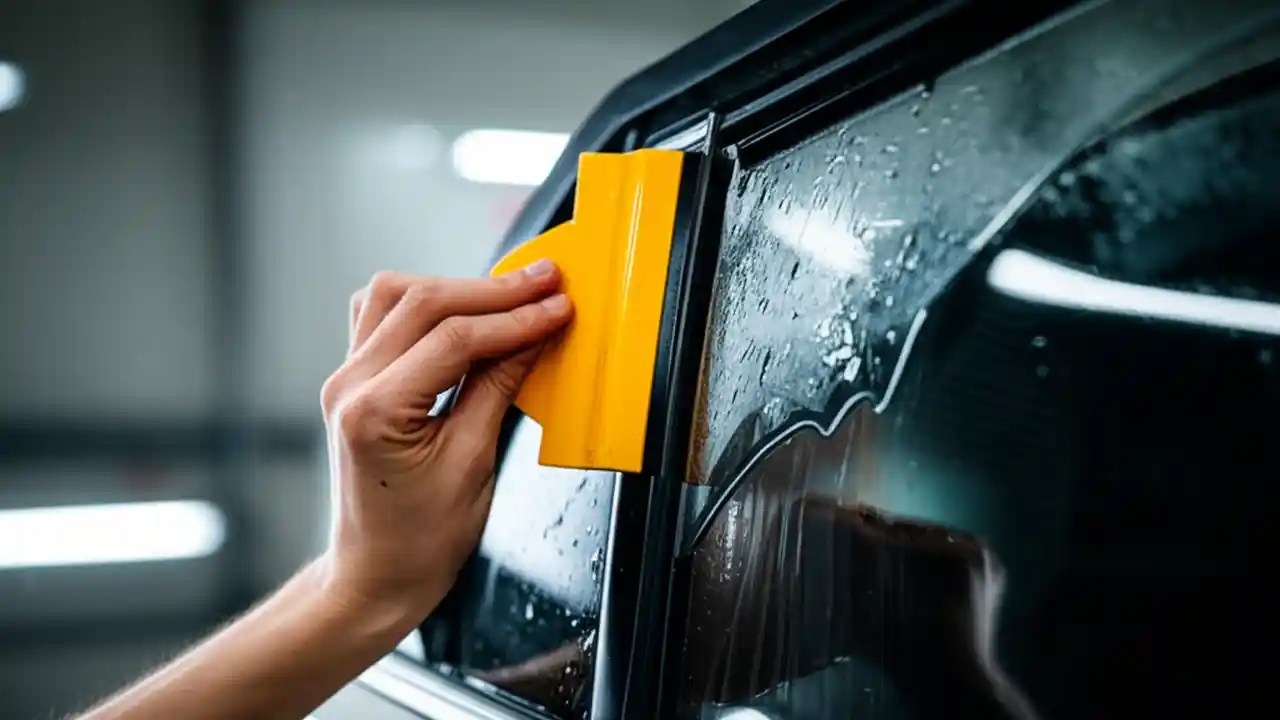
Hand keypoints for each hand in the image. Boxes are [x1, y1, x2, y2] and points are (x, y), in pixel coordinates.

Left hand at [317, 260, 570, 626]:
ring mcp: (346, 378)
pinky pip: (382, 316)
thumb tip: (535, 334)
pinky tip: (463, 309)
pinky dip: (427, 304)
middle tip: (547, 282)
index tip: (558, 307)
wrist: (378, 573)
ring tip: (511, 293)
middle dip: (493, 290)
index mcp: (375, 411)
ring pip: (396, 295)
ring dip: (457, 288)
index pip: (454, 338)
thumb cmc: (420, 539)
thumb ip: (499, 387)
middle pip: (423, 302)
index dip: (515, 318)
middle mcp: (350, 385)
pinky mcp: (355, 379)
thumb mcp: (473, 463)